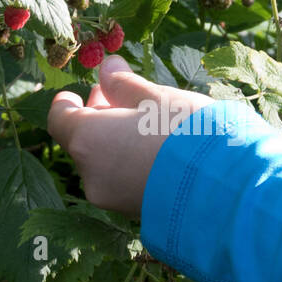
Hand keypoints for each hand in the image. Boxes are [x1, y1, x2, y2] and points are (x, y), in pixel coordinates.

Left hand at [47, 55, 210, 217]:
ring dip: (115, 143)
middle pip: (82, 141)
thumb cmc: (186, 132)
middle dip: (98, 119)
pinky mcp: (133, 213)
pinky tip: (159, 153)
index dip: (69, 103)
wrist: (222, 188)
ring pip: (103, 164)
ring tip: (149, 127)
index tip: (84, 91)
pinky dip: (130, 165)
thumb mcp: (157, 98)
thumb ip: (125, 84)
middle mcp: (90, 173)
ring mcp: (111, 198)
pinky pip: (122, 182)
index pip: (59, 119)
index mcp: (87, 138)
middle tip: (122, 101)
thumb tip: (106, 68)